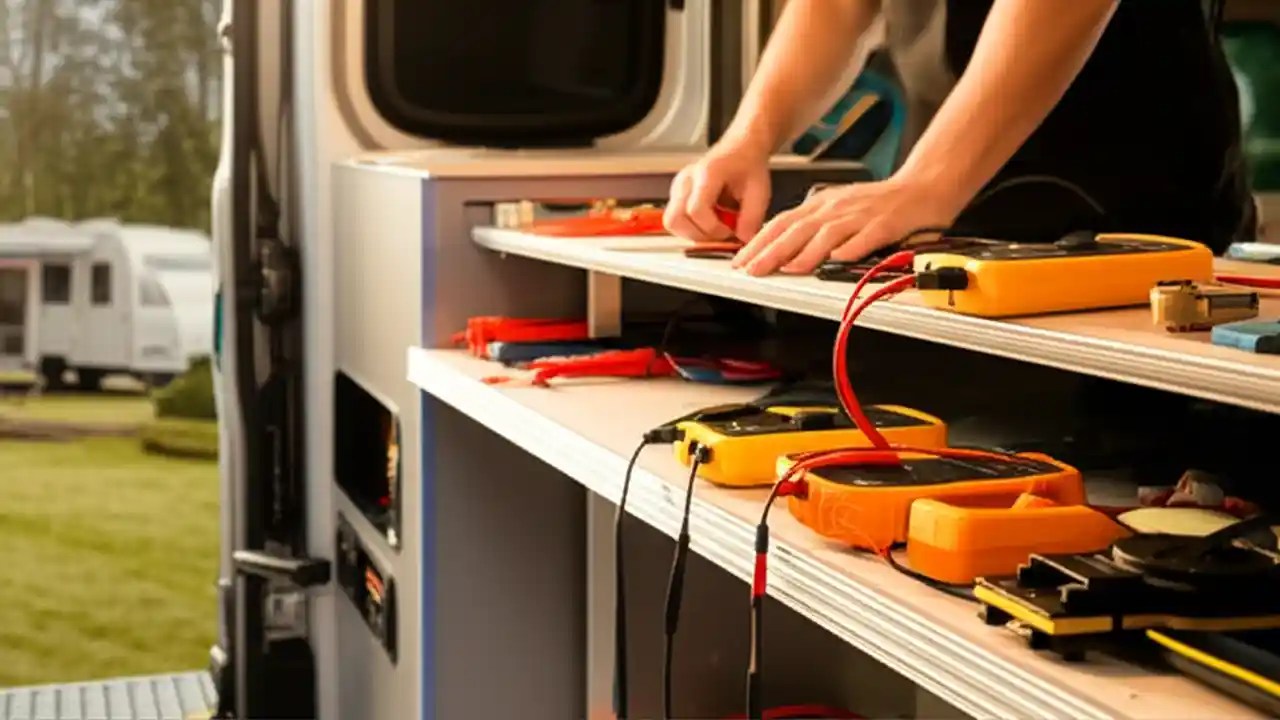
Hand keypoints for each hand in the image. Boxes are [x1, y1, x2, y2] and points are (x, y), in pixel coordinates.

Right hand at [664, 141, 771, 242]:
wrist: (740, 150)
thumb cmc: (747, 165)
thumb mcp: (759, 191)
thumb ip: (752, 217)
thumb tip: (743, 240)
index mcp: (707, 173)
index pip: (696, 210)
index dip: (713, 229)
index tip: (731, 231)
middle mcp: (686, 179)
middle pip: (675, 219)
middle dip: (700, 235)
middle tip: (722, 234)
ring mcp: (678, 187)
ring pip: (672, 222)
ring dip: (694, 234)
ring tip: (717, 228)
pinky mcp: (677, 195)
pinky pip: (676, 220)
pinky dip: (693, 228)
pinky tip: (711, 222)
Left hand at [731, 176, 968, 275]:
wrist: (922, 187)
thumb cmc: (881, 202)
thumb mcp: (838, 209)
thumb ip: (812, 227)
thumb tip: (784, 248)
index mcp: (822, 204)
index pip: (782, 222)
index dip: (759, 241)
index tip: (740, 260)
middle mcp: (836, 208)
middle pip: (796, 229)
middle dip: (770, 250)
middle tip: (751, 268)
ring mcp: (860, 216)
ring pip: (825, 234)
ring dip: (802, 253)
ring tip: (785, 269)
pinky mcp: (884, 224)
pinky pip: (864, 238)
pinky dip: (848, 250)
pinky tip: (834, 261)